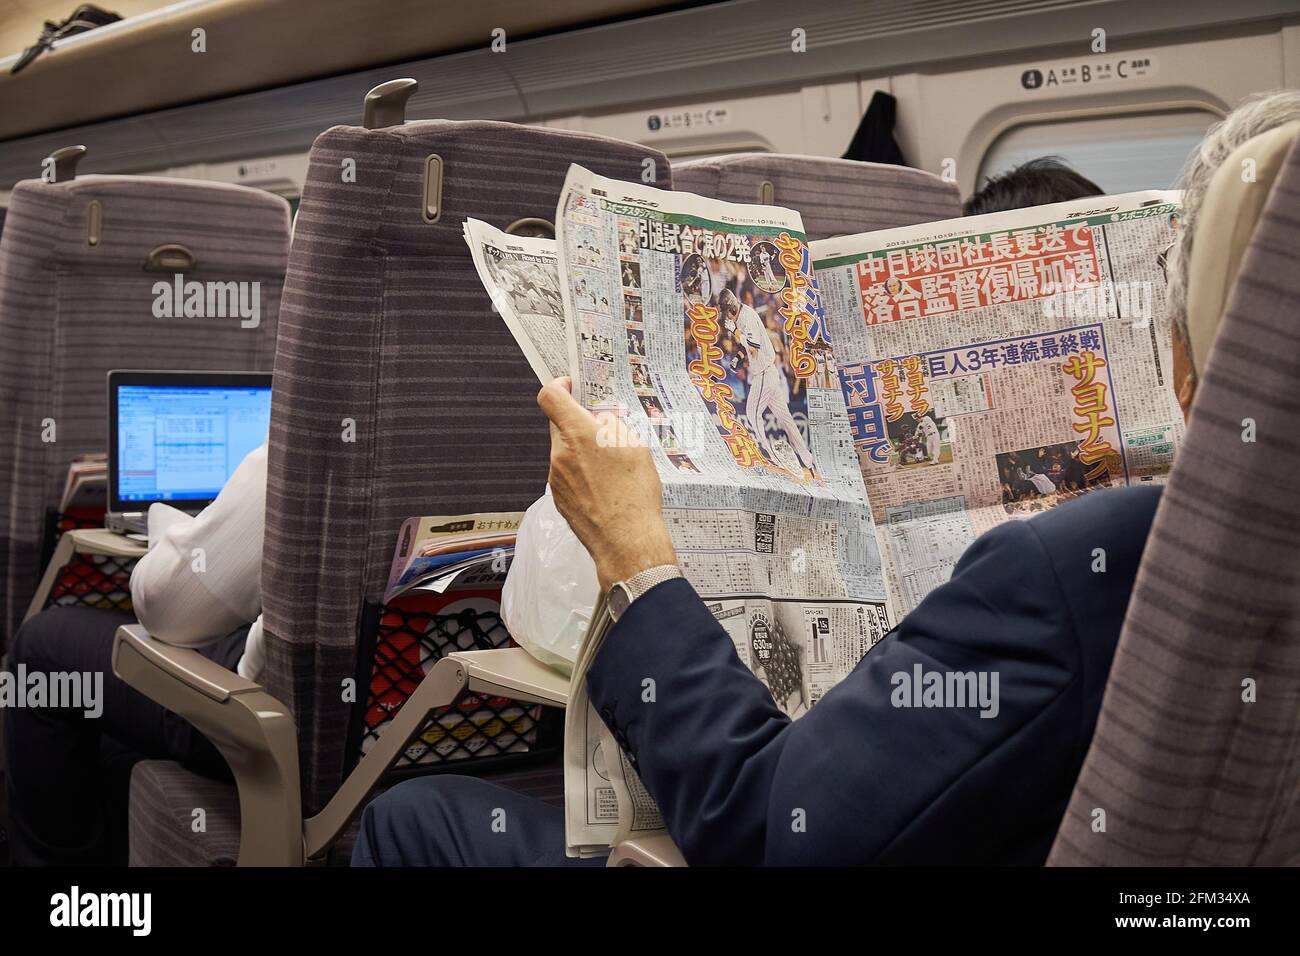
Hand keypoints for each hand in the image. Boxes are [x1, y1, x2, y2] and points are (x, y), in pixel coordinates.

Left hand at [537, 377, 677, 591]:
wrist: (626, 542)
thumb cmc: (635, 494)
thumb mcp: (636, 448)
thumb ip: (613, 426)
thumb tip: (600, 420)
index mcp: (579, 434)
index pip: (550, 397)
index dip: (558, 387)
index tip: (570, 387)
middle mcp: (560, 453)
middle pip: (560, 425)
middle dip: (579, 424)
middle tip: (604, 431)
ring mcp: (555, 477)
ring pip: (564, 451)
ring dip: (582, 451)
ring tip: (611, 468)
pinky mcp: (558, 497)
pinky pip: (566, 474)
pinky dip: (581, 474)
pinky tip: (604, 488)